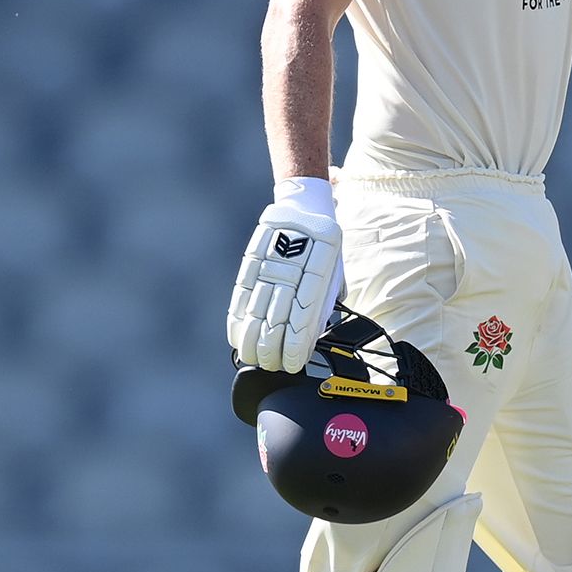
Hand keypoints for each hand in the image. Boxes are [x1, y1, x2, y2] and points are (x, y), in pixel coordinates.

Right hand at [227, 189, 343, 372]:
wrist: (303, 205)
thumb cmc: (324, 246)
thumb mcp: (334, 271)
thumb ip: (322, 304)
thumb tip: (309, 341)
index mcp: (319, 268)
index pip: (302, 317)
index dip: (294, 345)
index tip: (291, 364)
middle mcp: (291, 266)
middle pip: (276, 316)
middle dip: (272, 348)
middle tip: (272, 367)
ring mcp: (267, 262)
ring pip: (255, 309)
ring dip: (252, 340)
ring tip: (254, 359)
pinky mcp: (250, 260)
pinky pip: (240, 294)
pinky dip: (237, 319)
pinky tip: (237, 338)